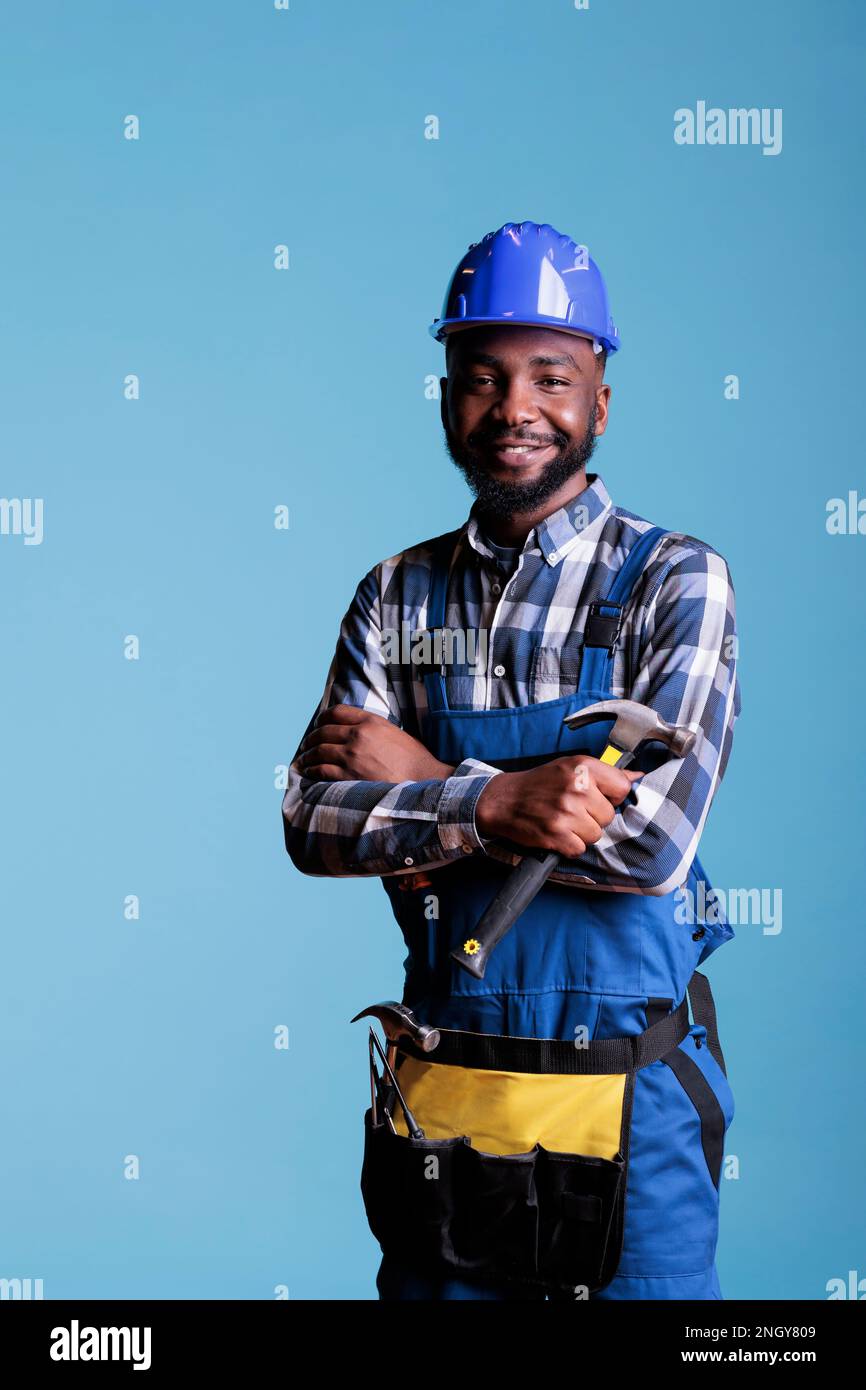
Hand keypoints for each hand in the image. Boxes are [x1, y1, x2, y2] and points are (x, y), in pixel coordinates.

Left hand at [297, 705, 455, 782]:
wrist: (424, 780)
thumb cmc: (414, 760)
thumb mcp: (395, 733)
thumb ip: (374, 728)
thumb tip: (357, 730)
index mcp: (371, 721)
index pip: (337, 712)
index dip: (323, 718)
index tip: (318, 724)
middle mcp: (359, 735)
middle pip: (324, 731)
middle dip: (312, 738)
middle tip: (307, 745)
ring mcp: (352, 756)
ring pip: (319, 751)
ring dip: (308, 755)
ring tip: (304, 760)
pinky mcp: (349, 776)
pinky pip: (321, 769)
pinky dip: (312, 770)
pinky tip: (309, 772)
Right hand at [475, 755, 642, 857]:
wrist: (503, 800)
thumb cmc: (540, 784)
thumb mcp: (571, 767)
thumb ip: (605, 774)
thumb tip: (639, 778)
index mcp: (583, 767)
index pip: (622, 788)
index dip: (611, 797)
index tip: (596, 798)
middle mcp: (576, 787)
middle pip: (608, 816)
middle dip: (593, 817)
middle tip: (572, 810)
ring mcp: (566, 812)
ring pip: (596, 834)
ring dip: (581, 833)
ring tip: (563, 821)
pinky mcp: (556, 834)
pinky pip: (579, 849)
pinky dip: (569, 846)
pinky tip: (557, 833)